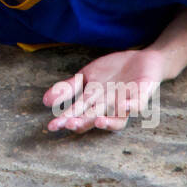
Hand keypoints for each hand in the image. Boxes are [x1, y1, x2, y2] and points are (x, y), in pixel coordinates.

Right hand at [42, 47, 167, 132]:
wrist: (142, 60)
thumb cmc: (113, 72)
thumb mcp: (85, 77)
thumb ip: (67, 88)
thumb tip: (45, 101)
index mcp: (94, 104)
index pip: (78, 115)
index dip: (65, 120)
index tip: (52, 126)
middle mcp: (109, 108)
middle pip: (94, 119)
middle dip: (82, 122)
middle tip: (69, 124)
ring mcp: (127, 103)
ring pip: (118, 120)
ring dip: (109, 122)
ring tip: (98, 122)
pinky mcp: (142, 95)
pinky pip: (139, 105)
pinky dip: (132, 106)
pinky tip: (124, 105)